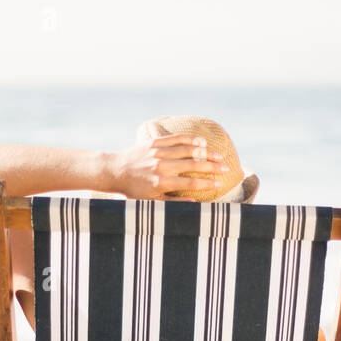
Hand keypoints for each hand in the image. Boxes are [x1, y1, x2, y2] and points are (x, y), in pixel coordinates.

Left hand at [110, 134, 229, 199]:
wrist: (115, 171)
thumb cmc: (134, 190)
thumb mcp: (151, 202)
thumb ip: (173, 202)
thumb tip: (194, 201)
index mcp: (161, 183)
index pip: (190, 183)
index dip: (207, 184)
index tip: (220, 184)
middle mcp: (161, 166)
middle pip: (193, 165)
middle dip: (212, 167)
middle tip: (226, 169)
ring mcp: (158, 152)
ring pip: (187, 149)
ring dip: (205, 152)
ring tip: (219, 156)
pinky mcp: (154, 142)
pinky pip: (176, 139)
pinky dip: (190, 140)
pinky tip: (202, 142)